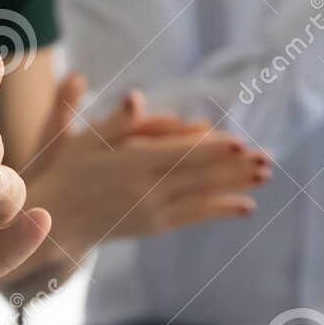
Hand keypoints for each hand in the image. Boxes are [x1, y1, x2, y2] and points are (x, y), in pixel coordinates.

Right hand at [25, 75, 269, 253]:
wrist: (54, 221)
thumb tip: (136, 99)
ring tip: (265, 176)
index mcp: (130, 165)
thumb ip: (114, 121)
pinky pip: (194, 216)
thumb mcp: (82, 140)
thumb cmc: (65, 171)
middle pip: (199, 176)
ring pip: (202, 196)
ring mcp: (152, 211)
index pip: (179, 155)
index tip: (241, 143)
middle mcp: (146, 190)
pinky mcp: (154, 225)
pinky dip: (220, 210)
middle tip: (268, 158)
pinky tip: (244, 205)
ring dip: (236, 185)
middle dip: (236, 167)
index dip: (212, 150)